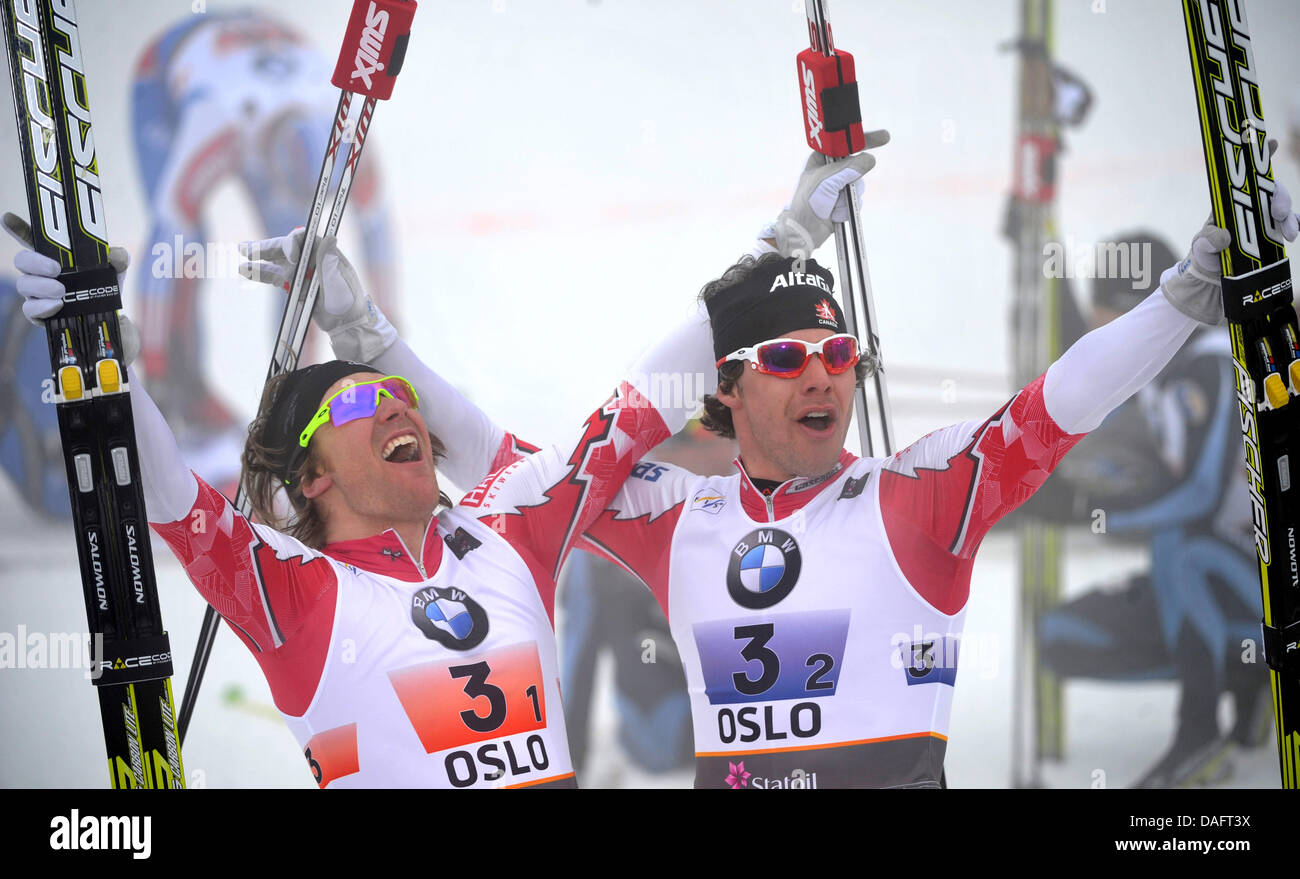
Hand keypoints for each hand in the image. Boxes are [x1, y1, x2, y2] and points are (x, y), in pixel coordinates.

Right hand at [3, 211, 138, 364]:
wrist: (115, 324)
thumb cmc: (106, 290)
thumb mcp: (116, 272)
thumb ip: (117, 258)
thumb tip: (114, 254)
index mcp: (56, 257)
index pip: (33, 239)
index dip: (18, 228)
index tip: (8, 218)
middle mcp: (42, 274)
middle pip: (22, 261)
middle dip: (34, 262)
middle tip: (56, 269)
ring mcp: (38, 295)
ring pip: (24, 285)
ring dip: (41, 286)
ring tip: (61, 291)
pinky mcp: (41, 317)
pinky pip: (30, 310)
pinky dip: (42, 306)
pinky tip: (56, 305)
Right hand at [239, 228, 396, 362]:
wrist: (347, 323)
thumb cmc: (349, 300)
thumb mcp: (341, 281)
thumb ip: (330, 262)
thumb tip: (330, 238)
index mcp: (324, 252)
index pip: (303, 239)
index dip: (292, 244)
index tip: (292, 260)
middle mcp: (310, 258)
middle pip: (284, 248)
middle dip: (265, 248)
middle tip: (245, 249)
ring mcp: (300, 271)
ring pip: (275, 262)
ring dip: (258, 260)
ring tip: (240, 257)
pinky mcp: (294, 285)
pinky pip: (274, 277)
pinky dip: (261, 274)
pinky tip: (245, 272)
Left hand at [759, 130, 889, 258]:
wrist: (804, 231)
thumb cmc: (808, 203)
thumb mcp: (827, 181)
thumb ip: (849, 169)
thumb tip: (870, 159)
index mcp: (821, 160)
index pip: (845, 144)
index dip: (863, 140)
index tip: (883, 137)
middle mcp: (830, 171)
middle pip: (856, 166)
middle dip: (854, 178)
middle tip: (855, 183)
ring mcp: (837, 187)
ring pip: (858, 184)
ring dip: (848, 197)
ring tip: (832, 205)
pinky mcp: (843, 201)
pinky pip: (856, 200)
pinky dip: (847, 208)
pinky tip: (834, 214)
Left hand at [1161, 139, 1298, 324]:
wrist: (1214, 284)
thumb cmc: (1204, 259)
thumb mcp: (1201, 250)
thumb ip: (1207, 242)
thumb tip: (1222, 236)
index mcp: (1229, 205)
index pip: (1243, 177)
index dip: (1257, 157)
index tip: (1272, 142)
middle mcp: (1249, 208)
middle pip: (1270, 190)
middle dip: (1279, 195)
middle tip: (1278, 213)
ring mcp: (1263, 221)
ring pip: (1282, 206)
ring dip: (1289, 214)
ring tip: (1289, 232)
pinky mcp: (1272, 236)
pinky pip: (1288, 224)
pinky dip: (1293, 226)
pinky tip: (1292, 234)